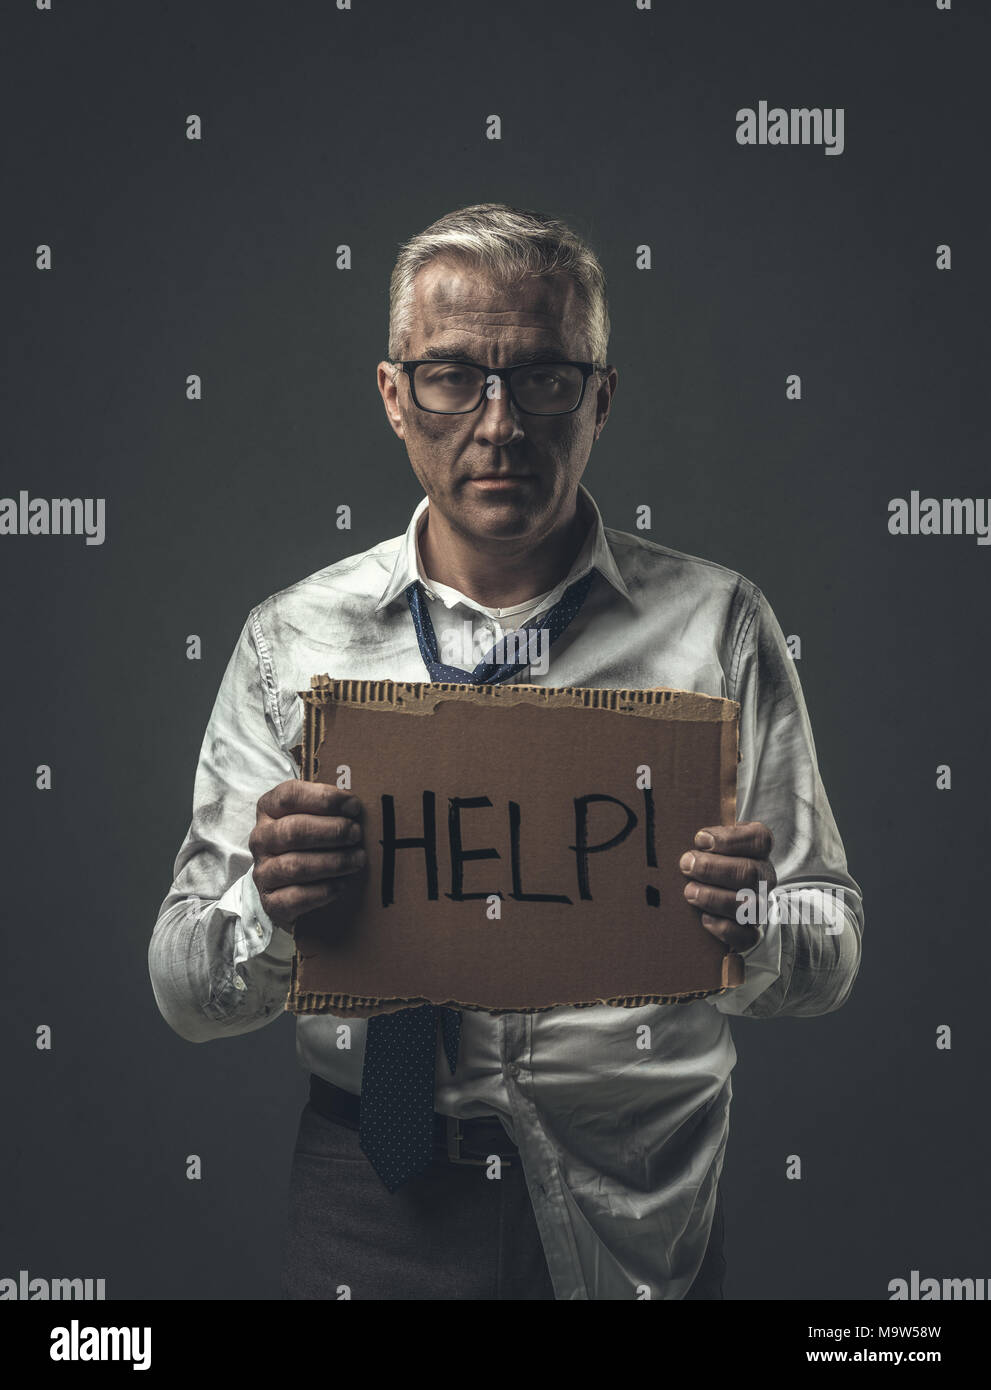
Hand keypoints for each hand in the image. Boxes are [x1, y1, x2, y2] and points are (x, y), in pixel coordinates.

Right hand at [249, 782, 365, 929]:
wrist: (289, 885)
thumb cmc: (309, 842)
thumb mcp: (313, 816)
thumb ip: (328, 807)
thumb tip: (356, 806)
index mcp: (268, 810)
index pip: (289, 795)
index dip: (325, 798)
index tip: (353, 806)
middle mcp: (261, 839)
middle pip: (294, 830)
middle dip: (333, 831)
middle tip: (357, 834)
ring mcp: (263, 871)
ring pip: (296, 865)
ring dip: (333, 862)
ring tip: (357, 859)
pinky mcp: (271, 901)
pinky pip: (297, 897)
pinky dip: (324, 890)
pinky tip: (342, 884)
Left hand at [678, 821, 775, 952]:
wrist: (713, 897)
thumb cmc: (708, 861)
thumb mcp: (709, 842)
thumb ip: (704, 836)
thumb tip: (689, 833)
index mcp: (758, 850)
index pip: (760, 839)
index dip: (730, 839)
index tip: (699, 839)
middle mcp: (764, 877)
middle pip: (750, 872)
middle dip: (712, 868)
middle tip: (686, 864)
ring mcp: (761, 905)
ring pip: (749, 905)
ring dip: (714, 898)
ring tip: (690, 891)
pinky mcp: (752, 932)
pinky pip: (747, 937)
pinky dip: (724, 929)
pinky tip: (704, 919)